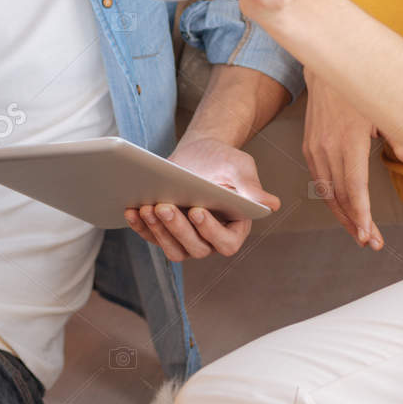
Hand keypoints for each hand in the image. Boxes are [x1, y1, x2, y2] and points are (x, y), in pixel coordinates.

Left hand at [123, 135, 279, 260]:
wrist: (199, 154)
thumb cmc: (223, 161)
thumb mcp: (240, 168)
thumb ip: (252, 187)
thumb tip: (271, 204)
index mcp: (235, 228)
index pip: (226, 242)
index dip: (211, 231)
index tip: (198, 210)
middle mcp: (210, 240)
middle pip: (195, 248)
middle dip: (178, 228)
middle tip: (164, 205)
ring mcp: (186, 239)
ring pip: (172, 249)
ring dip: (158, 231)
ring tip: (146, 207)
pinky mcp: (165, 232)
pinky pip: (152, 236)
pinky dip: (141, 226)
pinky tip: (131, 209)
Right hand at [303, 67, 402, 249]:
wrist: (327, 68)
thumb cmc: (358, 87)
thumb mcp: (385, 107)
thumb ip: (400, 136)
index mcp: (348, 141)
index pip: (354, 188)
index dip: (362, 216)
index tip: (369, 235)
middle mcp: (327, 148)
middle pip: (340, 197)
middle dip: (356, 224)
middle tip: (370, 242)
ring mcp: (315, 148)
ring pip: (327, 193)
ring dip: (343, 216)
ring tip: (359, 232)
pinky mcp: (309, 147)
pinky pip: (319, 180)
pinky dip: (332, 199)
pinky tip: (344, 208)